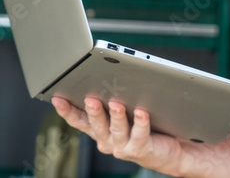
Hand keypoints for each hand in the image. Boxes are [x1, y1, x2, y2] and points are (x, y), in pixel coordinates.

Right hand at [52, 96, 185, 172]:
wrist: (171, 151)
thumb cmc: (147, 127)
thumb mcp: (125, 113)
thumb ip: (114, 100)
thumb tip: (107, 79)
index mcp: (100, 130)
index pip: (79, 120)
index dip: (67, 110)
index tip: (58, 98)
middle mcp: (107, 141)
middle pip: (97, 125)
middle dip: (93, 111)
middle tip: (90, 98)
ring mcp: (123, 147)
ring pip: (116, 130)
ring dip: (115, 116)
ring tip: (116, 103)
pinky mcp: (141, 149)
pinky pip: (140, 134)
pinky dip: (141, 122)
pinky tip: (142, 112)